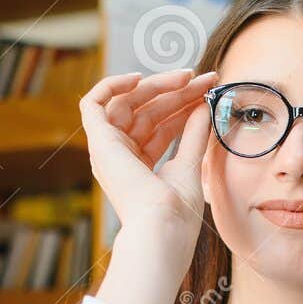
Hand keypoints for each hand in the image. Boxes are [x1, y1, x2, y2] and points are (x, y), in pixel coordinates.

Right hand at [79, 68, 218, 248]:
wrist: (162, 227)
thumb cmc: (177, 211)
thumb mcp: (190, 165)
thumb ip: (193, 135)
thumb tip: (203, 106)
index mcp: (140, 167)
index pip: (161, 126)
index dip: (184, 106)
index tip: (209, 91)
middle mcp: (121, 157)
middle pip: (147, 111)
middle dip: (177, 92)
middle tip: (206, 78)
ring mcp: (108, 150)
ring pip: (128, 102)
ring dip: (158, 85)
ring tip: (188, 77)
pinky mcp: (98, 142)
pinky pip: (93, 103)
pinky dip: (111, 85)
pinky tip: (138, 77)